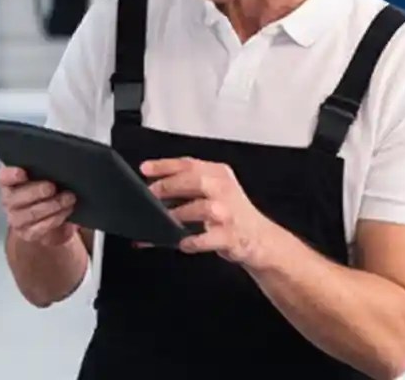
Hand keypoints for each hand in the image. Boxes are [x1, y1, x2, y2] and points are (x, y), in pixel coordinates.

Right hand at [0, 166, 78, 246]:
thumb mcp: (45, 174)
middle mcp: (9, 200)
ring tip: (68, 198)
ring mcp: (16, 219)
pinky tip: (66, 211)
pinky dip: (55, 219)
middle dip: (36, 192)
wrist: (53, 214)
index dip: (10, 175)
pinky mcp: (27, 233)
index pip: (3, 178)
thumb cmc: (46, 187)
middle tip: (52, 187)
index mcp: (9, 182)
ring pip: (30, 214)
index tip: (22, 173)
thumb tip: (56, 159)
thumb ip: (43, 167)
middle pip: (15, 198)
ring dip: (51, 206)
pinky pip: (39, 228)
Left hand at [142, 157, 277, 266]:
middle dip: (170, 185)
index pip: (189, 163)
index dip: (164, 165)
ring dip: (180, 213)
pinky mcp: (230, 236)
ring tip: (165, 220)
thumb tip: (149, 192)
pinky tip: (183, 242)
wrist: (259, 237)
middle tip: (151, 194)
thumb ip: (186, 187)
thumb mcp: (213, 190)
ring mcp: (228, 212)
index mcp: (218, 173)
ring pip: (203, 208)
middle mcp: (224, 189)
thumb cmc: (230, 212)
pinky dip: (193, 241)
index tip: (145, 168)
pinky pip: (208, 238)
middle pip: (196, 179)